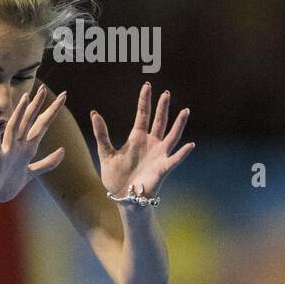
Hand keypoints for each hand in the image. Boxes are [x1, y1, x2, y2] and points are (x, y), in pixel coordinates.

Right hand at [0, 86, 67, 206]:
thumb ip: (47, 163)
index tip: (63, 97)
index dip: (51, 111)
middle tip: (45, 88)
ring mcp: (6, 152)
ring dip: (18, 114)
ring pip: (13, 129)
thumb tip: (62, 151)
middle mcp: (16, 146)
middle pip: (29, 122)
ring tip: (24, 98)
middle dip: (37, 106)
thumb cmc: (6, 184)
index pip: (41, 125)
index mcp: (26, 148)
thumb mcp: (31, 173)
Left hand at [92, 82, 194, 203]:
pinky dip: (183, 152)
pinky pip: (175, 159)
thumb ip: (101, 134)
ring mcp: (159, 155)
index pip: (142, 115)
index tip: (147, 86)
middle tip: (166, 92)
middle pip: (159, 121)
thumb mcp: (106, 153)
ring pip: (172, 136)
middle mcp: (151, 143)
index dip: (144, 101)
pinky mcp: (163, 168)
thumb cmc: (116, 177)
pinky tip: (190, 144)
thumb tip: (94, 113)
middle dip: (162, 107)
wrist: (123, 196)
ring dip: (179, 124)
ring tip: (185, 111)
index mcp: (137, 138)